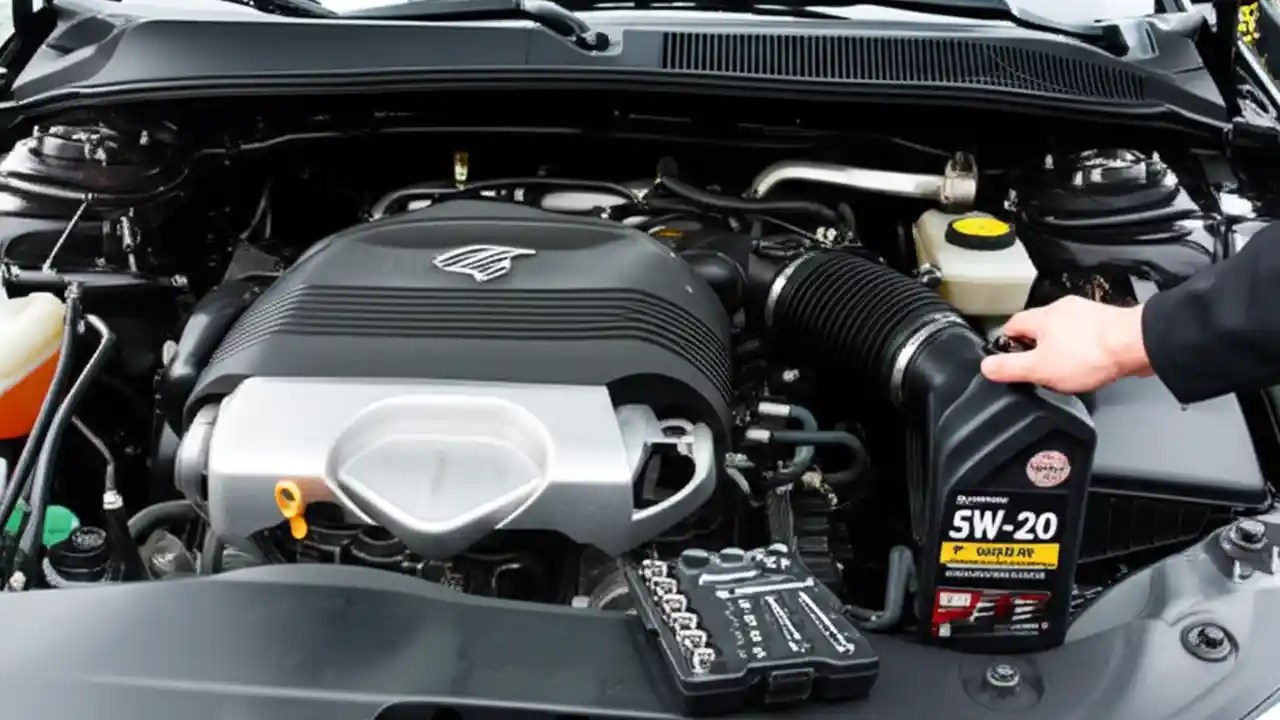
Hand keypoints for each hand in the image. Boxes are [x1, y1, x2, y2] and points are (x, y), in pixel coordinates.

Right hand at [980, 296, 1152, 393]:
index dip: (1007, 342)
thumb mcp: (1040, 368)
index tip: (1007, 355)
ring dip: (1061, 346)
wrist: (1136, 344)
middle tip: (1036, 367)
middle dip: (1036, 346)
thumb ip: (1010, 368)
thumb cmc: (1091, 354)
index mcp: (1041, 317)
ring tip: (1063, 368)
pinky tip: (1088, 364)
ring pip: (1065, 330)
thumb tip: (986, 366)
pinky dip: (1084, 348)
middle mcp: (1063, 310)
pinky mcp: (1108, 323)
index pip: (1012, 324)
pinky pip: (1087, 335)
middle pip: (1039, 327)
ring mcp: (1087, 314)